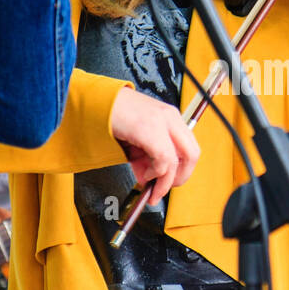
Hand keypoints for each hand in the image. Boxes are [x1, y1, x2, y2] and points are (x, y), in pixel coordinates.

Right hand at [109, 86, 200, 203]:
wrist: (96, 101)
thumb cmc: (113, 115)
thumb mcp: (137, 138)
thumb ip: (146, 157)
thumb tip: (150, 179)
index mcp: (171, 116)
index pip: (190, 148)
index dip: (182, 169)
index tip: (169, 181)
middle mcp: (170, 117)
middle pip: (192, 154)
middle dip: (180, 177)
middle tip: (165, 187)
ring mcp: (161, 122)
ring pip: (178, 160)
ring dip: (165, 181)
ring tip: (151, 186)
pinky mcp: (149, 129)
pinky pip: (163, 160)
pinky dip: (156, 173)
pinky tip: (144, 174)